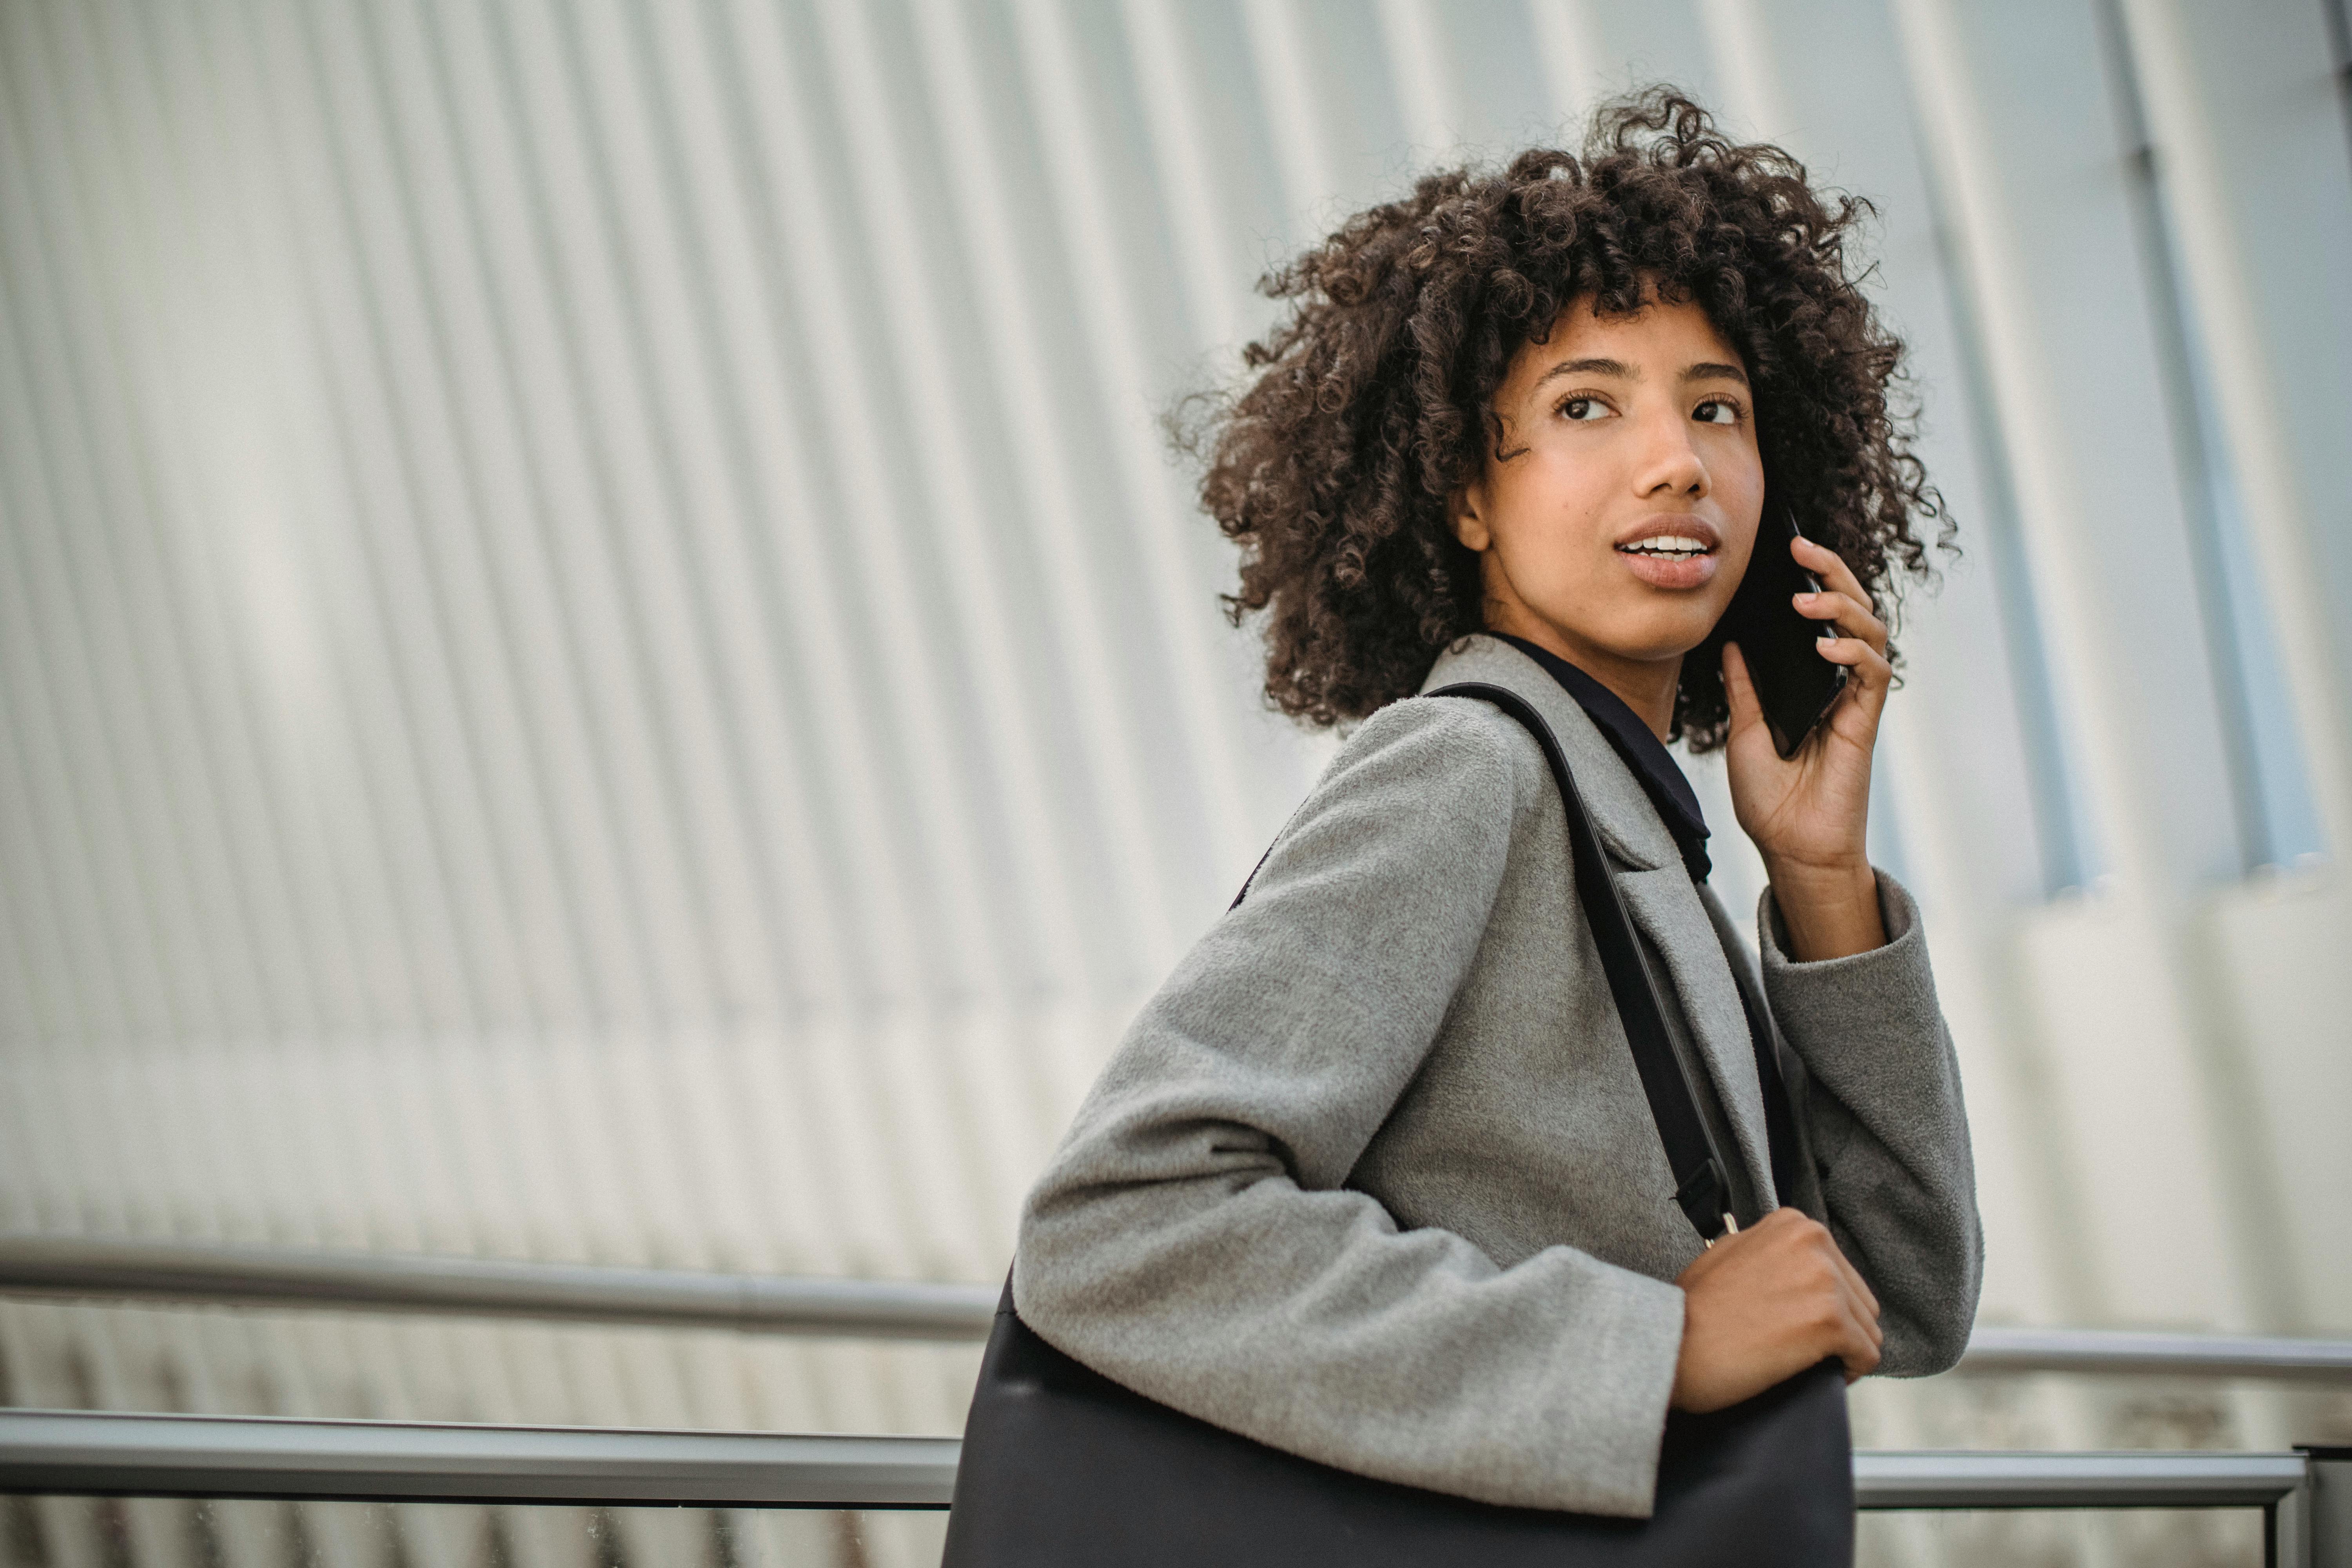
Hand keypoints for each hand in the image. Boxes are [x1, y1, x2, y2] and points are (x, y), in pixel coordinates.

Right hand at [1670, 1207, 1883, 1412]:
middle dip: (1839, 1328)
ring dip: (1844, 1350)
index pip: (1839, 1270)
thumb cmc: (1692, 1311)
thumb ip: (1772, 1254)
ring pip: (1867, 1328)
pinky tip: (1818, 1373)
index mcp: (1792, 1224)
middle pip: (1859, 1299)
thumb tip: (1798, 1274)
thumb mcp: (1730, 1256)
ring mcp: (1824, 1280)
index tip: (1801, 1321)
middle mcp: (1813, 1243)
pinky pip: (1866, 1355)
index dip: (1823, 1303)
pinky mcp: (1830, 1321)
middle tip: (1802, 1347)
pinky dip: (1848, 1371)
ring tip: (1807, 1361)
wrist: (1672, 1344)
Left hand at [1722, 534, 1889, 959]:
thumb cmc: (1770, 800)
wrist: (1790, 849)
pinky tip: (1827, 645)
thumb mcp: (1745, 733)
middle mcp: (1837, 685)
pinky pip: (1874, 673)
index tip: (1786, 551)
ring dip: (1842, 606)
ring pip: (1871, 631)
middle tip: (1803, 548)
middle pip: (1852, 611)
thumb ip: (1745, 688)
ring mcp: (1855, 701)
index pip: (1820, 617)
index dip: (1812, 580)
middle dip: (1833, 573)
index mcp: (1809, 683)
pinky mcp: (1866, 722)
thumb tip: (1731, 645)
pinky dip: (1854, 652)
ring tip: (1808, 598)